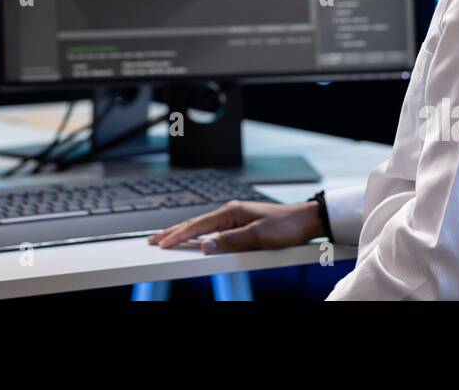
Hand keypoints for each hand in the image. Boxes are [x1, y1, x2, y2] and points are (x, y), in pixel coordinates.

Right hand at [147, 200, 324, 254]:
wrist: (305, 220)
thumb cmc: (285, 226)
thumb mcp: (258, 236)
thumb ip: (230, 241)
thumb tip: (206, 246)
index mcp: (231, 211)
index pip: (198, 225)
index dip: (178, 235)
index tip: (162, 243)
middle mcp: (230, 212)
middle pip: (195, 224)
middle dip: (173, 232)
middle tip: (153, 240)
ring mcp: (234, 217)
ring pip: (202, 227)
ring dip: (184, 233)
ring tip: (166, 239)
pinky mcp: (240, 224)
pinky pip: (213, 230)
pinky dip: (198, 234)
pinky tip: (194, 238)